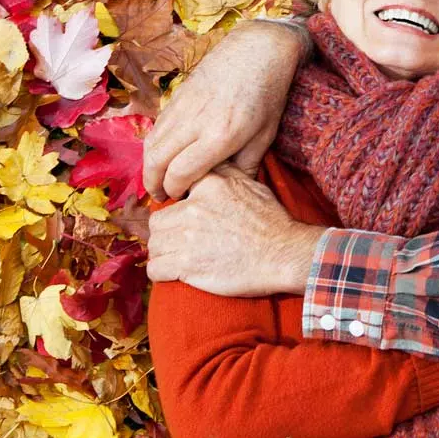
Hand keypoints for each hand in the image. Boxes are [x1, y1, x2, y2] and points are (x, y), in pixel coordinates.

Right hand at [142, 20, 309, 200]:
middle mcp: (196, 122)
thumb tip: (234, 190)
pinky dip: (154, 144)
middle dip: (153, 183)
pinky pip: (157, 125)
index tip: (181, 197)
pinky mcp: (177, 95)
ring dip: (149, 165)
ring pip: (151, 142)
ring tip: (157, 179)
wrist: (258, 50)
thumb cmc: (268, 95)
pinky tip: (164, 154)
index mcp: (220, 136)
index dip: (175, 190)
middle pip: (156, 160)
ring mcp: (183, 106)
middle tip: (160, 196)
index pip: (181, 173)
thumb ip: (246, 166)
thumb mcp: (265, 135)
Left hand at [146, 167, 326, 296]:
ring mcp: (187, 238)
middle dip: (166, 233)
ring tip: (179, 258)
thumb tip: (207, 164)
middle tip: (181, 242)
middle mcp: (193, 209)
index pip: (173, 191)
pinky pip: (154, 269)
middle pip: (157, 222)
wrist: (283, 255)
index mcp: (208, 185)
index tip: (183, 218)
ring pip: (154, 245)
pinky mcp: (186, 265)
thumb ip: (224, 171)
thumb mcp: (250, 183)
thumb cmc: (271, 221)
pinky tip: (175, 273)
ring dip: (164, 253)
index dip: (176, 207)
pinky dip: (161, 273)